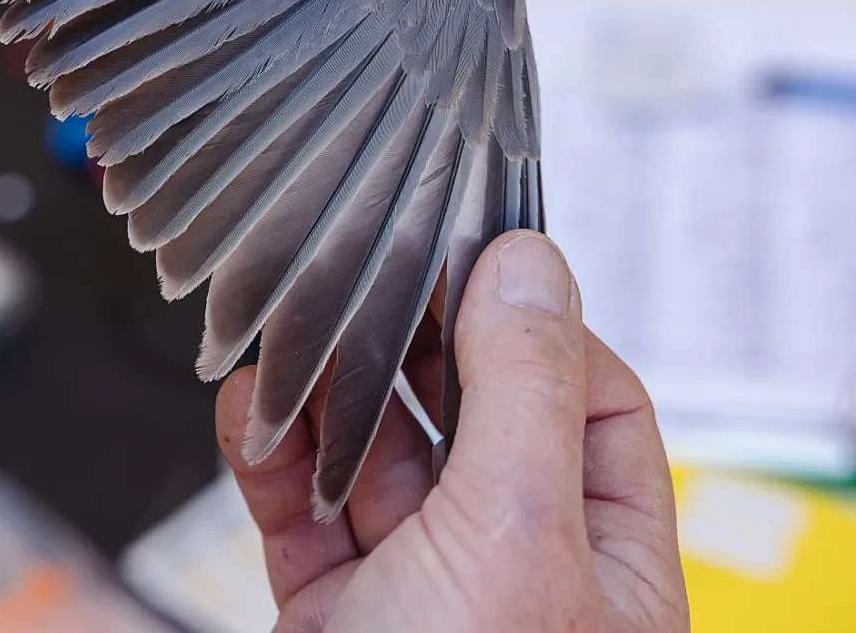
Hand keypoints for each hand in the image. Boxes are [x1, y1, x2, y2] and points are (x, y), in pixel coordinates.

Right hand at [217, 232, 687, 632]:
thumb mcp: (515, 541)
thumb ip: (523, 394)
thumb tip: (530, 266)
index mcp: (603, 564)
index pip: (595, 403)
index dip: (535, 324)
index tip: (473, 257)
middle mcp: (516, 570)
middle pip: (474, 417)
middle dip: (413, 349)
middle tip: (365, 271)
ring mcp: (418, 593)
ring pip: (376, 458)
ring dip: (328, 396)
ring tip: (291, 333)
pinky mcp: (331, 613)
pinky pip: (300, 509)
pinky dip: (270, 454)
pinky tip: (252, 409)